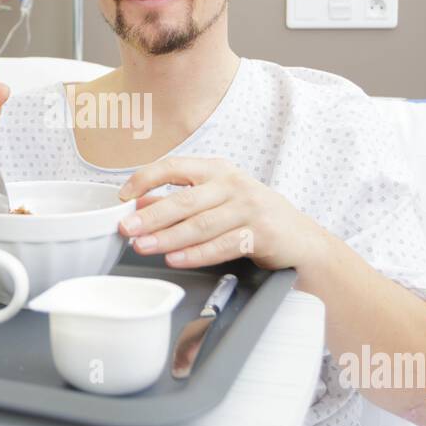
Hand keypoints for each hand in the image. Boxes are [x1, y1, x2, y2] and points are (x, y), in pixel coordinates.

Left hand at [116, 157, 328, 270]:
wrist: (301, 241)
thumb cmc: (254, 218)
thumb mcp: (217, 201)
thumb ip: (179, 201)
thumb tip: (140, 203)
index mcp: (217, 170)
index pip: (174, 166)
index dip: (145, 179)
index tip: (123, 195)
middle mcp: (233, 184)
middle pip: (184, 200)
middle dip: (151, 216)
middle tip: (127, 228)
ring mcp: (249, 207)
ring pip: (200, 225)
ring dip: (168, 238)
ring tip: (143, 246)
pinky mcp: (261, 233)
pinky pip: (222, 245)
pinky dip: (196, 254)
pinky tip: (176, 259)